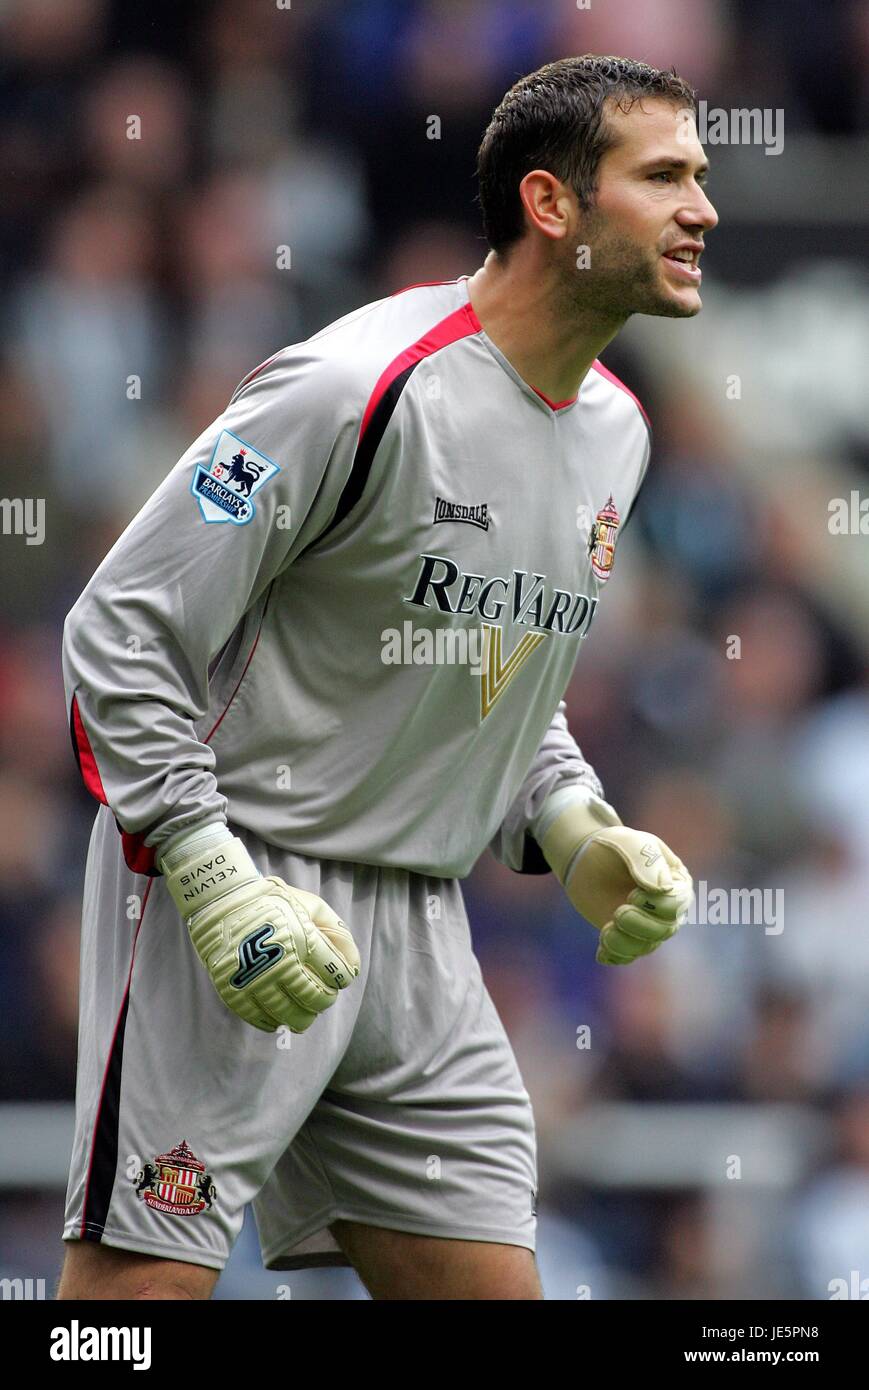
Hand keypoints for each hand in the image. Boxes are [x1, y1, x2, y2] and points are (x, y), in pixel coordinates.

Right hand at [160, 825, 359, 1030]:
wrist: (222, 902)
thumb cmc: (274, 904)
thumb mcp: (312, 906)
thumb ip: (338, 933)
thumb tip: (354, 967)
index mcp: (303, 938)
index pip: (338, 974)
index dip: (342, 978)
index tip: (338, 977)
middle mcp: (281, 961)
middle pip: (316, 999)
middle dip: (324, 1000)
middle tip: (322, 996)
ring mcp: (256, 979)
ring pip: (290, 1015)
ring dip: (303, 1018)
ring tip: (305, 1012)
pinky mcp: (234, 990)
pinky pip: (260, 1019)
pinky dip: (274, 1023)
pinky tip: (279, 1018)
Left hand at [562, 827, 693, 964]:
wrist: (588, 856)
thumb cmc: (616, 847)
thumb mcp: (632, 843)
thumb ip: (648, 861)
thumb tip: (664, 889)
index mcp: (677, 883)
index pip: (678, 904)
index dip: (657, 906)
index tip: (632, 895)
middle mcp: (668, 909)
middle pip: (665, 930)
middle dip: (640, 926)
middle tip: (617, 913)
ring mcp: (647, 924)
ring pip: (645, 946)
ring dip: (625, 943)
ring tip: (606, 931)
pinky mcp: (625, 936)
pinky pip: (626, 956)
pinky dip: (614, 956)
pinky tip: (601, 950)